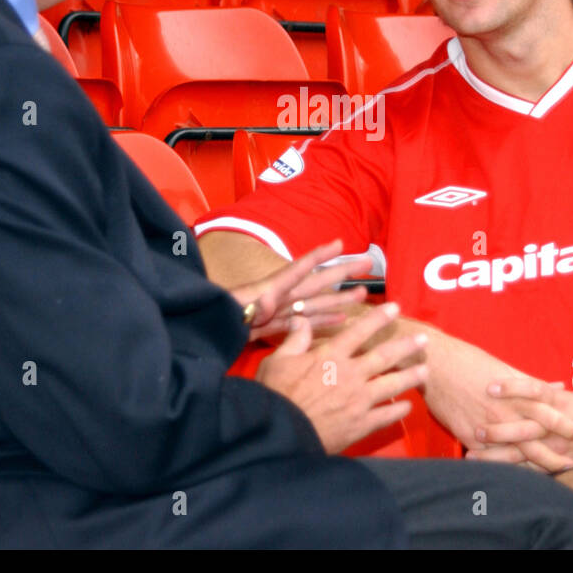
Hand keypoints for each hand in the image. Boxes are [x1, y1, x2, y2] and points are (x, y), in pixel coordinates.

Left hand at [228, 239, 373, 341]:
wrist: (204, 329)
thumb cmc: (218, 316)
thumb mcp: (233, 307)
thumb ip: (251, 306)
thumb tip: (266, 303)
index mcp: (270, 290)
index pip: (299, 269)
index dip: (318, 256)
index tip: (339, 243)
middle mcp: (278, 297)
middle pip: (315, 284)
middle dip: (341, 273)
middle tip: (368, 263)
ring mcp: (278, 312)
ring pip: (314, 304)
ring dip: (338, 300)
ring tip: (362, 294)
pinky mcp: (273, 327)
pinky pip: (304, 323)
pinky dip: (322, 322)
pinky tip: (340, 320)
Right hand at [256, 302, 428, 452]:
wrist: (282, 433)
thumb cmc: (276, 394)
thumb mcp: (278, 361)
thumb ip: (295, 340)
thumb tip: (302, 320)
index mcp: (331, 356)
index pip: (360, 331)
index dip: (378, 318)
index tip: (395, 308)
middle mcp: (351, 374)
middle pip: (385, 356)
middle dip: (406, 345)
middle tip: (423, 339)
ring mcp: (360, 400)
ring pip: (392, 384)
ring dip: (411, 376)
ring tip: (426, 370)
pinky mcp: (362, 425)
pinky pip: (386, 416)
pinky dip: (400, 410)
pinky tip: (409, 406)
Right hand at [419, 333, 572, 460]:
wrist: (435, 364)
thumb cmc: (468, 360)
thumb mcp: (503, 368)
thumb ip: (530, 383)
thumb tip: (556, 387)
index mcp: (513, 393)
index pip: (547, 412)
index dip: (564, 424)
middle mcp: (503, 412)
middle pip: (535, 438)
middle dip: (554, 453)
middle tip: (571, 462)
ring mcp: (487, 427)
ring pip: (515, 452)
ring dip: (532, 464)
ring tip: (544, 474)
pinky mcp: (470, 437)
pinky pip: (491, 457)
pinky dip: (505, 465)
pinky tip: (515, 472)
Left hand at [465, 379, 572, 472]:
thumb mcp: (560, 395)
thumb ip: (536, 388)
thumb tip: (505, 373)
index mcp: (554, 402)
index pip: (532, 391)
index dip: (511, 388)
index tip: (488, 386)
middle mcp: (553, 424)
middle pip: (522, 427)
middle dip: (497, 431)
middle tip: (475, 429)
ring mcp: (555, 444)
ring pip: (522, 453)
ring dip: (495, 455)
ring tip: (471, 455)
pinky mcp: (560, 461)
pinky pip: (534, 470)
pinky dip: (513, 472)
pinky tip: (494, 473)